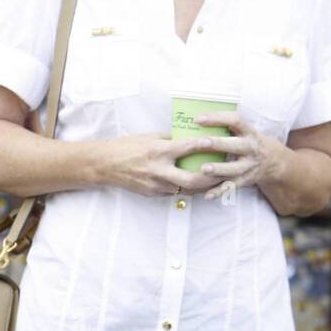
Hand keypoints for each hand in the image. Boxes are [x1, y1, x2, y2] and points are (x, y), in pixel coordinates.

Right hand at [100, 132, 238, 197]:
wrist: (105, 165)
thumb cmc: (127, 147)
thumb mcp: (150, 138)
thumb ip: (171, 140)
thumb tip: (190, 138)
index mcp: (158, 151)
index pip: (187, 147)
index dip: (205, 145)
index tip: (219, 142)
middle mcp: (158, 170)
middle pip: (192, 179)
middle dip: (211, 178)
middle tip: (225, 172)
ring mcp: (155, 184)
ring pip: (186, 191)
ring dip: (203, 187)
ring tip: (218, 182)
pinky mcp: (152, 193)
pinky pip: (175, 193)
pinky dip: (188, 190)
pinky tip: (198, 187)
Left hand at [189, 110, 281, 199]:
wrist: (273, 161)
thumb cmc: (247, 141)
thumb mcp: (243, 130)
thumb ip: (225, 125)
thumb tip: (193, 118)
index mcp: (249, 132)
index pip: (235, 120)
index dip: (217, 118)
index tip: (198, 119)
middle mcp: (251, 148)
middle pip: (236, 145)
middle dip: (218, 144)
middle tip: (201, 143)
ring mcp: (249, 166)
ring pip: (234, 169)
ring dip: (219, 169)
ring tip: (203, 169)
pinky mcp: (245, 180)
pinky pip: (231, 187)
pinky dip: (219, 192)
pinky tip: (207, 195)